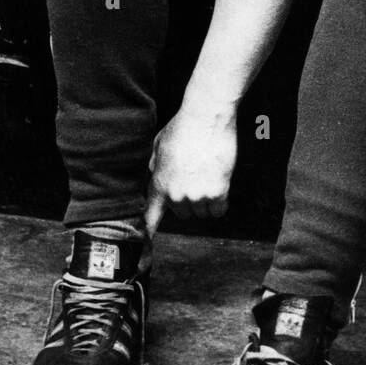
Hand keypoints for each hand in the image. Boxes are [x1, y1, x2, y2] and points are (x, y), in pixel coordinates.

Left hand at [144, 104, 237, 235]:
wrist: (207, 117)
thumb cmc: (184, 126)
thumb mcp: (160, 145)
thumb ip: (156, 164)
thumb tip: (154, 172)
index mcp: (160, 183)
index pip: (152, 215)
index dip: (149, 231)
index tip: (145, 247)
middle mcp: (177, 194)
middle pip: (183, 213)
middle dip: (188, 201)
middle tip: (195, 179)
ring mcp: (197, 195)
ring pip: (202, 212)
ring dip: (205, 200)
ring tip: (207, 176)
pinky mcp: (217, 192)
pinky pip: (219, 210)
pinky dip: (220, 202)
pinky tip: (219, 184)